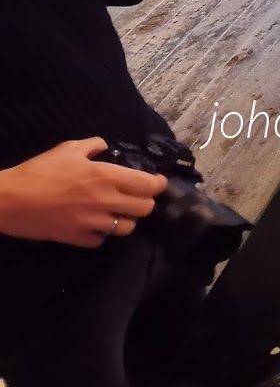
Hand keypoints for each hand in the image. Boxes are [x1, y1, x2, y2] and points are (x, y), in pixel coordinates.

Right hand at [0, 138, 165, 247]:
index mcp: (105, 176)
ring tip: (118, 212)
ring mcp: (91, 222)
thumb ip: (93, 146)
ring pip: (127, 228)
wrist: (7, 200)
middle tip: (137, 196)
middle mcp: (104, 200)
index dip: (157, 184)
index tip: (156, 182)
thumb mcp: (67, 149)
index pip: (148, 185)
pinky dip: (101, 234)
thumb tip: (105, 147)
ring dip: (126, 219)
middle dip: (145, 202)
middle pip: (144, 208)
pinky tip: (95, 225)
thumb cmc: (38, 171)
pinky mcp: (76, 238)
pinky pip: (100, 240)